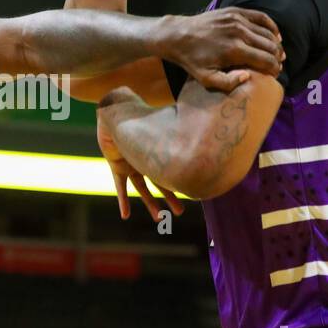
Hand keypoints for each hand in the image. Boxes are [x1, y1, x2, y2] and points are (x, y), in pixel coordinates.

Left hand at [97, 90, 182, 221]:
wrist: (116, 110)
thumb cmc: (139, 113)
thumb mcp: (165, 121)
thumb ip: (184, 122)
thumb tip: (210, 118)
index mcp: (157, 151)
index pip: (170, 171)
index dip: (179, 183)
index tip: (193, 193)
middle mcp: (145, 159)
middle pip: (160, 182)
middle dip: (170, 197)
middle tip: (180, 212)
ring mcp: (131, 164)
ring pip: (142, 188)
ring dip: (150, 203)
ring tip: (159, 218)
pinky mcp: (117, 166)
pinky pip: (120, 186)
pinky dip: (122, 200)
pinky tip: (125, 215)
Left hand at [162, 8, 284, 91]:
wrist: (178, 35)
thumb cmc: (192, 60)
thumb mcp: (205, 78)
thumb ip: (227, 82)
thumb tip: (248, 76)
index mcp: (234, 51)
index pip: (266, 60)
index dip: (275, 68)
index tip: (275, 74)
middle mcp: (239, 33)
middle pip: (270, 46)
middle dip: (278, 57)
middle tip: (278, 65)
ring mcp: (238, 20)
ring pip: (267, 32)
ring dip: (276, 43)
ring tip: (277, 53)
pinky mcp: (235, 11)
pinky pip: (260, 16)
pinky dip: (271, 25)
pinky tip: (275, 34)